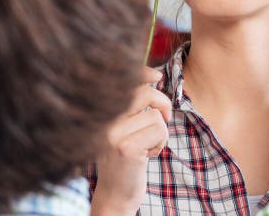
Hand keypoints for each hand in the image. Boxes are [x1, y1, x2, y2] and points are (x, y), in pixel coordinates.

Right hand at [91, 67, 171, 214]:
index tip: (156, 75)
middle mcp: (104, 121)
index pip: (122, 84)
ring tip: (148, 146)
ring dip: (160, 132)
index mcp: (102, 115)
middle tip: (166, 116)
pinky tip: (148, 156)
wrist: (114, 196)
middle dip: (162, 102)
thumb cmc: (125, 162)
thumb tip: (152, 80)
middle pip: (142, 93)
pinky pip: (159, 130)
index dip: (141, 73)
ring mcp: (113, 134)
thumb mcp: (124, 130)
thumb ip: (132, 109)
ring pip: (154, 115)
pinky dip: (161, 142)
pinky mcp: (126, 147)